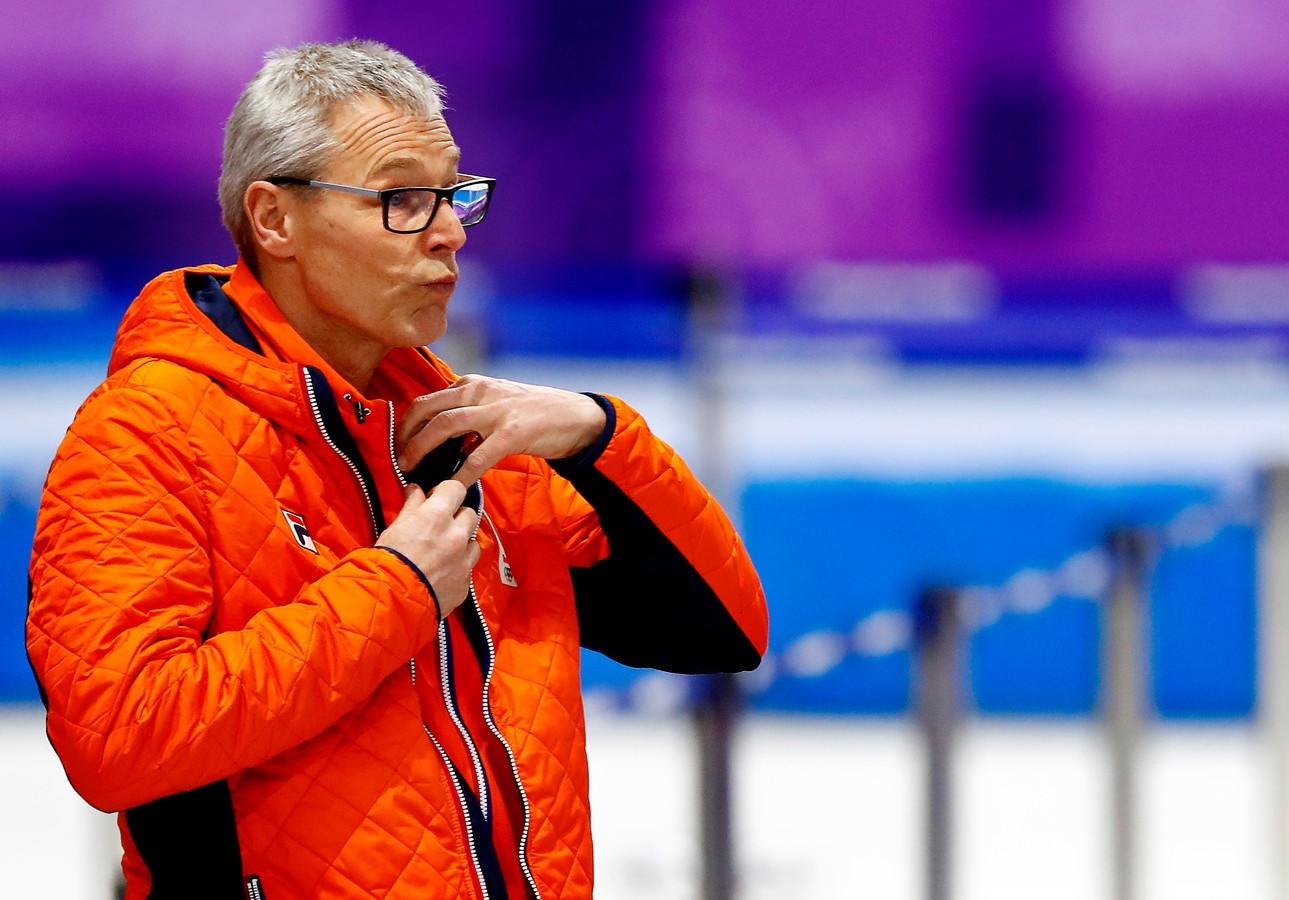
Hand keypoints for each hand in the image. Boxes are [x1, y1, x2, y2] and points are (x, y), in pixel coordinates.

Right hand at [375, 480, 480, 618]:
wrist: (390, 602)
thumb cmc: (388, 563)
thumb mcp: (395, 528)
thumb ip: (411, 507)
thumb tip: (416, 490)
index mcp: (437, 517)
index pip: (455, 488)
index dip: (446, 491)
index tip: (438, 498)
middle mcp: (456, 536)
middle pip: (469, 514)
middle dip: (456, 517)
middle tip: (439, 526)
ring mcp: (464, 561)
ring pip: (473, 542)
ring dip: (461, 543)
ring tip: (442, 551)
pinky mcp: (465, 583)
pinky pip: (468, 568)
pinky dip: (459, 566)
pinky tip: (442, 571)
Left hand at [395, 375, 606, 486]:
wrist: (577, 418)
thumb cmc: (537, 414)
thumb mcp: (499, 403)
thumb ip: (472, 415)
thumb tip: (450, 439)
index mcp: (474, 385)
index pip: (429, 399)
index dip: (408, 422)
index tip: (399, 442)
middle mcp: (480, 392)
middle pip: (427, 408)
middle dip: (405, 434)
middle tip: (397, 457)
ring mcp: (495, 411)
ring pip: (444, 425)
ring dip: (421, 449)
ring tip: (410, 468)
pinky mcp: (511, 433)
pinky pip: (476, 457)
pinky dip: (459, 475)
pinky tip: (450, 488)